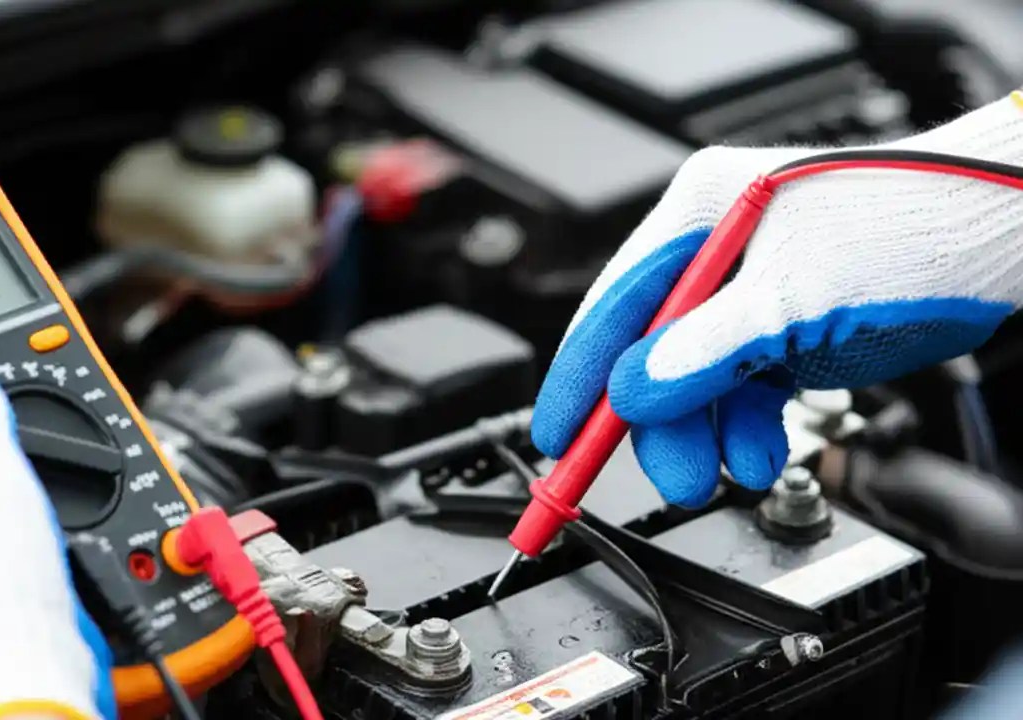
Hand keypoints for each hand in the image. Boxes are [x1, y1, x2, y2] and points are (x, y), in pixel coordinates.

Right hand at [533, 93, 1022, 506]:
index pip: (614, 306)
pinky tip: (759, 451)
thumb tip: (632, 394)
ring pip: (696, 382)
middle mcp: (718, 252)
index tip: (556, 435)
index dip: (580, 376)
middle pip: (651, 353)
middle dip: (657, 421)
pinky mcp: (788, 328)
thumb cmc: (914, 226)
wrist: (1007, 237)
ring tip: (727, 470)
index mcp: (701, 214)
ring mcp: (753, 292)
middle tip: (669, 473)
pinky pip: (742, 391)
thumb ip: (702, 351)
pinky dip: (746, 428)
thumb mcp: (793, 296)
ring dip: (706, 434)